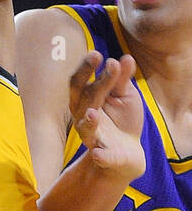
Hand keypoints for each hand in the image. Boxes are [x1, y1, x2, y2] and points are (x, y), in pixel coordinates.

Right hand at [69, 51, 144, 181]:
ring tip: (93, 113)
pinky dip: (100, 156)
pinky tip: (98, 154)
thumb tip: (126, 58)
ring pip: (86, 127)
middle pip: (82, 98)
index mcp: (86, 99)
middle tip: (97, 62)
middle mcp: (83, 115)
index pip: (81, 81)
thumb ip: (123, 79)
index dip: (86, 67)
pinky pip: (100, 156)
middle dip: (87, 82)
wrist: (130, 150)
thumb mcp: (126, 95)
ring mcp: (92, 135)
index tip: (97, 54)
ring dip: (88, 121)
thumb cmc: (122, 118)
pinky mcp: (104, 155)